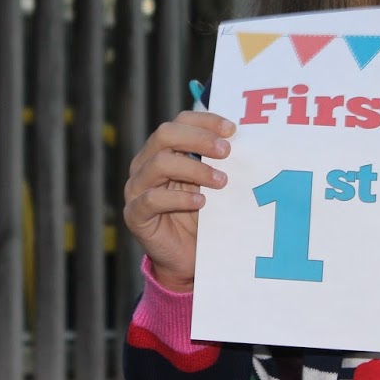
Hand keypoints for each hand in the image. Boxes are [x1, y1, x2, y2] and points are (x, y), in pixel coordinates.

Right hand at [122, 111, 234, 292]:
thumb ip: (218, 162)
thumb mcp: (211, 183)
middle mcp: (145, 164)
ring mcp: (136, 188)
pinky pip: (152, 199)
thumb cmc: (201, 216)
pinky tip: (201, 202)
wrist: (186, 258)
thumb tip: (244, 140)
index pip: (180, 121)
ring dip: (194, 169)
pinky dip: (178, 198)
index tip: (232, 130)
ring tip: (221, 182)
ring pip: (159, 164)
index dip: (205, 121)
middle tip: (226, 151)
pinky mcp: (135, 214)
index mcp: (163, 150)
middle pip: (165, 134)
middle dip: (198, 139)